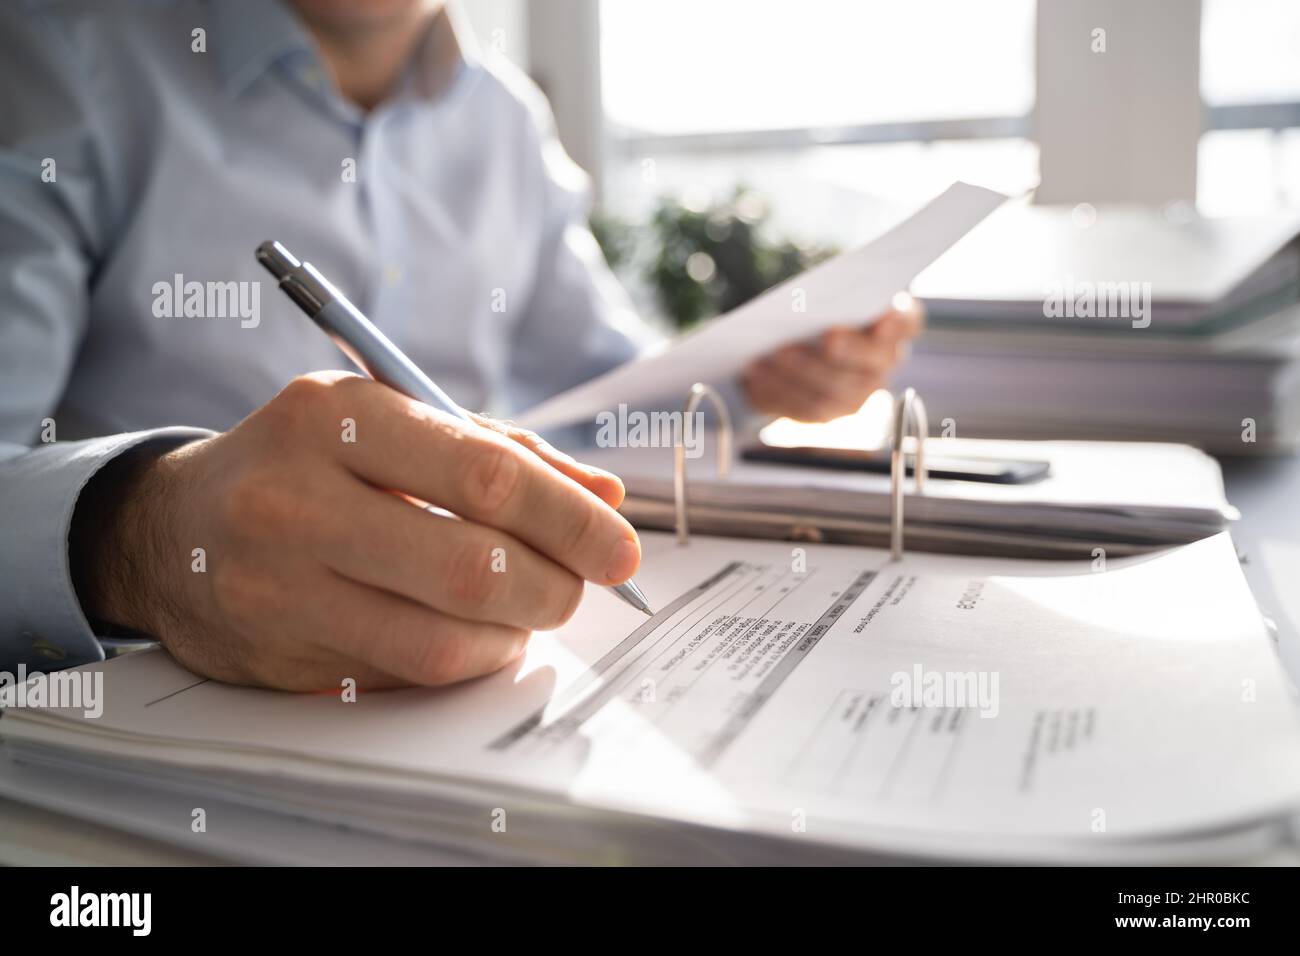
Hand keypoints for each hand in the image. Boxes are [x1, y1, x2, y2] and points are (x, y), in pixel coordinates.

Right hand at [74, 372, 639, 690]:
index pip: (485, 475)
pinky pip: (405, 675)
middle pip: (471, 567)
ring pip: (441, 638)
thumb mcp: (393, 425)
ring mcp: (279, 587)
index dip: (570, 518)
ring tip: (527, 609)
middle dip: (554, 586)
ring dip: (513, 633)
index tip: (621, 546)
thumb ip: (504, 454)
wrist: (175, 526)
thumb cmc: (311, 464)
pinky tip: (472, 634)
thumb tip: (605, 499)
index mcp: (337, 419)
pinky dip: (464, 659)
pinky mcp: (278, 655)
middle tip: (578, 586)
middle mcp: (297, 501)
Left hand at [741, 293, 923, 421]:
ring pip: (833, 394)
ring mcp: (856, 394)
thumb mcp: (823, 289)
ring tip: (773, 355)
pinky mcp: (825, 412)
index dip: (897, 323)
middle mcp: (881, 364)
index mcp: (892, 324)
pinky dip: (777, 390)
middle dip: (848, 352)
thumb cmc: (814, 303)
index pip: (905, 323)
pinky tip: (756, 373)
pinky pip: (802, 409)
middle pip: (871, 366)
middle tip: (826, 338)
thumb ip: (828, 292)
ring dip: (801, 374)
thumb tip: (808, 300)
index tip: (882, 320)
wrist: (789, 336)